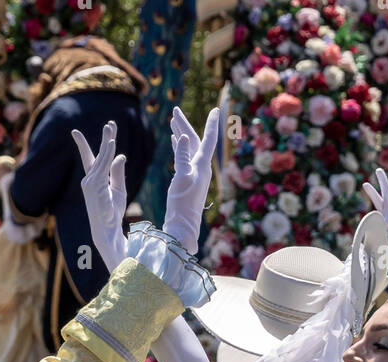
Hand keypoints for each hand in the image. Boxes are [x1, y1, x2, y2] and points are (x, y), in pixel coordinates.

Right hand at [73, 120, 127, 270]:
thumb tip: (121, 156)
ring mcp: (90, 182)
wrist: (107, 230)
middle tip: (110, 123)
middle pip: (98, 154)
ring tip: (111, 127)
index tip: (75, 132)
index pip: (90, 159)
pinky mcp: (93, 185)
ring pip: (101, 158)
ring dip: (107, 142)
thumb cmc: (112, 214)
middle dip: (104, 138)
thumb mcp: (119, 191)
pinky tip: (112, 143)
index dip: (84, 145)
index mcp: (94, 181)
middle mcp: (89, 179)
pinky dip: (107, 153)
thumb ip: (118, 173)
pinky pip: (102, 165)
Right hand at [163, 106, 220, 255]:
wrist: (183, 226)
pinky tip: (174, 141)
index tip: (215, 109)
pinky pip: (184, 157)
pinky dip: (179, 147)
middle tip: (175, 110)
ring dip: (180, 134)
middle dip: (184, 125)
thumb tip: (185, 137)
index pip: (208, 139)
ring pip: (189, 148)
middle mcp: (201, 168)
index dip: (211, 124)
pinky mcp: (188, 180)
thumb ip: (182, 157)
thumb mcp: (181, 178)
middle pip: (195, 141)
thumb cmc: (182, 204)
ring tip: (172, 121)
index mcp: (202, 166)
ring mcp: (195, 174)